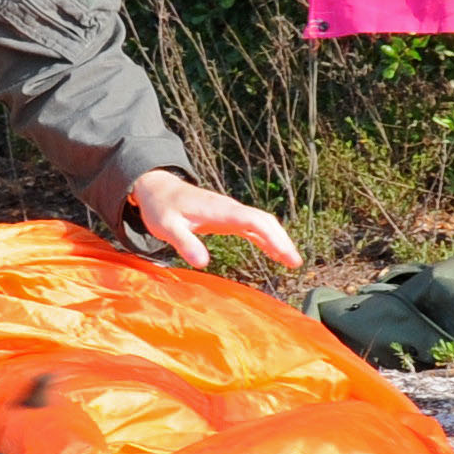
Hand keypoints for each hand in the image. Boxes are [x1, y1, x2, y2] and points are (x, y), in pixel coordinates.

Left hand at [127, 170, 302, 273]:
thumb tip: (203, 263)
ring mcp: (230, 213)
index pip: (253, 220)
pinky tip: (274, 254)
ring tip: (292, 262)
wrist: (157, 189)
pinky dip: (266, 240)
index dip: (272, 236)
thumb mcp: (166, 227)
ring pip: (262, 224)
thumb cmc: (161, 208)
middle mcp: (230, 209)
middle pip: (265, 221)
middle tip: (295, 262)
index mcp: (220, 210)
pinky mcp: (227, 218)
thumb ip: (184, 243)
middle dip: (282, 240)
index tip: (286, 253)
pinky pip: (253, 228)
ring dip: (278, 240)